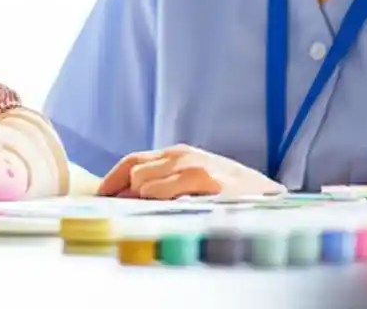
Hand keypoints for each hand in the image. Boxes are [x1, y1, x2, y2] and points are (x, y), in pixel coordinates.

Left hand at [96, 145, 283, 199]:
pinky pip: (162, 192)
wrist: (268, 196)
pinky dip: (160, 201)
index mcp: (177, 153)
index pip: (131, 161)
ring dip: (146, 201)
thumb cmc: (228, 193)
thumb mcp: (193, 181)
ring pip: (143, 183)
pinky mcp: (205, 180)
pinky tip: (175, 210)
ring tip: (166, 212)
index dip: (111, 180)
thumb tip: (122, 198)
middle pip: (133, 173)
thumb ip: (162, 183)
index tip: (97, 198)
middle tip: (128, 213)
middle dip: (126, 195)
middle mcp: (182, 155)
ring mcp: (193, 166)